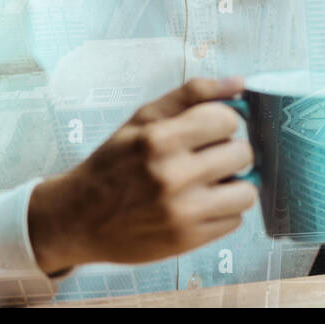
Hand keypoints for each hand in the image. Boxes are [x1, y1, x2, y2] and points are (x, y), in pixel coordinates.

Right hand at [28, 77, 256, 274]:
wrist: (77, 218)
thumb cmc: (113, 163)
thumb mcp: (142, 119)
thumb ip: (191, 94)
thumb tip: (239, 83)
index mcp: (160, 139)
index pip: (227, 120)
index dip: (222, 122)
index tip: (209, 130)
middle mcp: (172, 176)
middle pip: (242, 154)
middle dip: (229, 151)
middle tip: (207, 157)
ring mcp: (182, 213)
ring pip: (247, 191)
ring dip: (233, 184)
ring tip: (210, 182)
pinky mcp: (187, 240)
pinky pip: (234, 220)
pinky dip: (222, 211)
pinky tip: (200, 204)